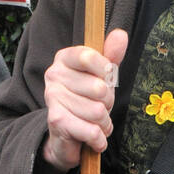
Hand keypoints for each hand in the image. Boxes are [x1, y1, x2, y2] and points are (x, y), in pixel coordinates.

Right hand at [42, 29, 127, 171]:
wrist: (66, 134)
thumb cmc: (86, 100)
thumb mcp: (102, 76)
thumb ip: (111, 55)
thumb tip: (121, 34)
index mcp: (64, 58)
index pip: (89, 57)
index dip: (106, 72)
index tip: (106, 79)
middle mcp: (54, 74)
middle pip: (99, 88)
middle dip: (107, 103)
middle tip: (99, 106)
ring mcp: (52, 97)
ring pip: (97, 112)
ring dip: (104, 123)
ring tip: (96, 122)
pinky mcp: (56, 121)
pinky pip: (92, 130)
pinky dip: (99, 138)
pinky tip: (94, 137)